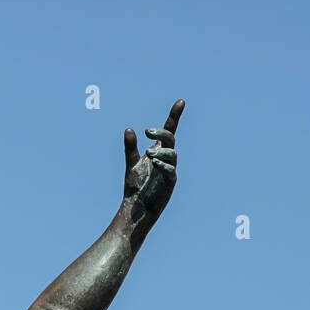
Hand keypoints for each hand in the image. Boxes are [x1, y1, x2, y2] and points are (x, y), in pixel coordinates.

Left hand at [123, 99, 183, 229]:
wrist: (137, 208)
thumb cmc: (136, 186)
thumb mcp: (131, 163)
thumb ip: (131, 148)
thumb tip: (129, 129)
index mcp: (158, 151)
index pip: (169, 130)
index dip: (175, 116)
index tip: (181, 102)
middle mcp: (166, 158)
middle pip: (170, 139)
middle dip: (161, 133)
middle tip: (146, 131)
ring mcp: (170, 170)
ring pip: (172, 154)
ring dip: (161, 151)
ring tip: (149, 154)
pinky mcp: (170, 183)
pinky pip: (171, 170)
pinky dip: (164, 165)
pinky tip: (155, 164)